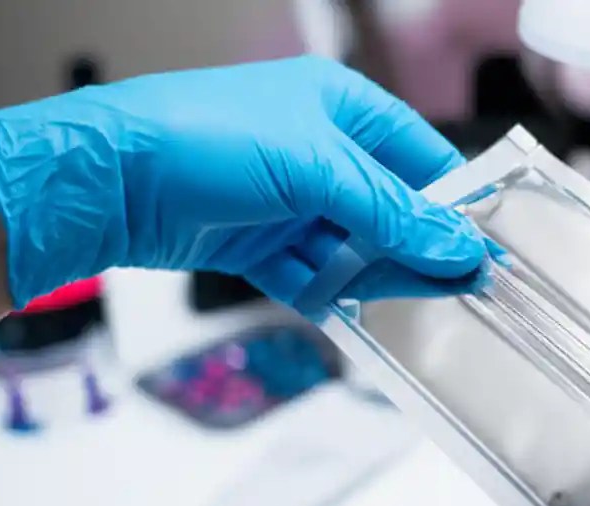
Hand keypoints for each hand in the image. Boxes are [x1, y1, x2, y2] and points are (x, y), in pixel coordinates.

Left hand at [0, 56, 493, 308]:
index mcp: (341, 108)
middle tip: (460, 286)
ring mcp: (288, 201)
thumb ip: (392, 213)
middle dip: (418, 248)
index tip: (484, 244)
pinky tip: (358, 313)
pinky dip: (333, 295)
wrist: (105, 180)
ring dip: (377, 278)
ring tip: (415, 307)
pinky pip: (314, 275)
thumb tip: (456, 245)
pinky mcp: (259, 243)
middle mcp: (318, 152)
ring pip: (354, 249)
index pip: (420, 157)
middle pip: (390, 210)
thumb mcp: (316, 169)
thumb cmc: (202, 137)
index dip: (453, 202)